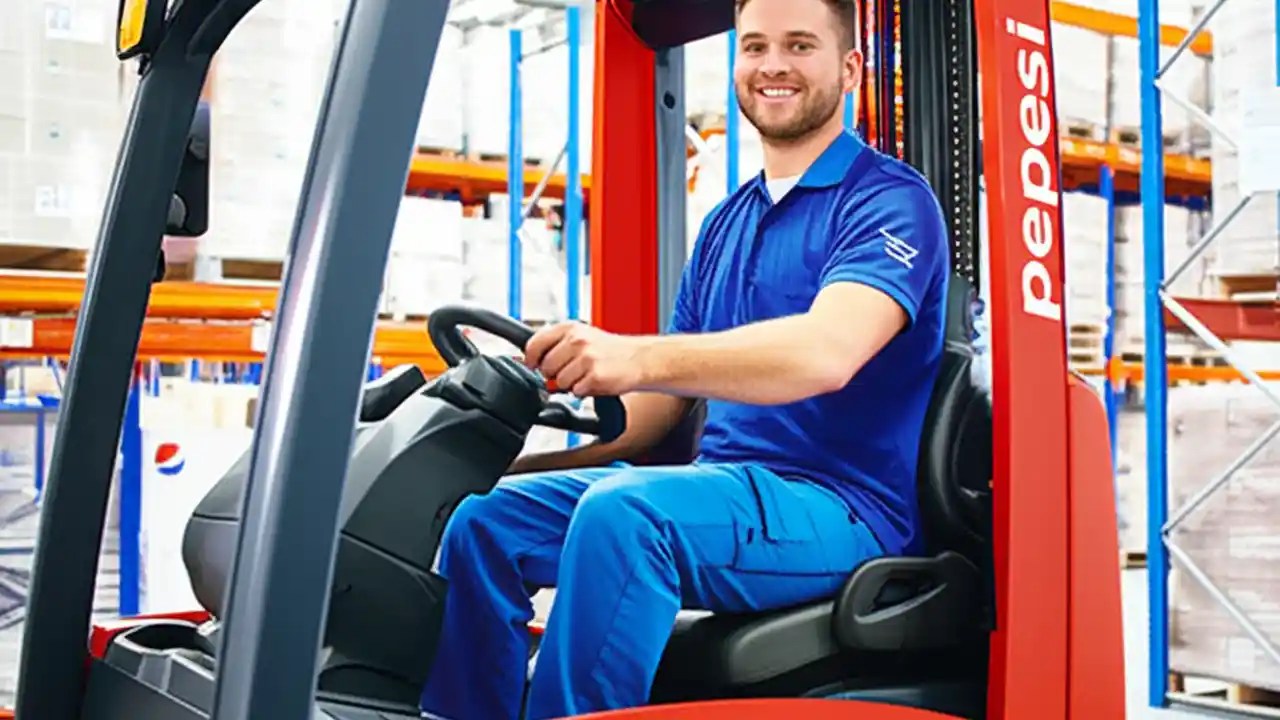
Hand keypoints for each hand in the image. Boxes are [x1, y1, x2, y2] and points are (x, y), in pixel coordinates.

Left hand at [523, 322, 644, 396]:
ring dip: (571, 384)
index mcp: (570, 328)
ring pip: (559, 382)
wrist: (639, 359)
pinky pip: (576, 391)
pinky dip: (583, 391)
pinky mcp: (595, 376)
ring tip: (585, 375)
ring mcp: (586, 358)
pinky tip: (594, 381)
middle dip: (554, 374)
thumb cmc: (609, 350)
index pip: (534, 343)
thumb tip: (530, 358)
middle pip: (545, 367)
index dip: (531, 358)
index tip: (533, 365)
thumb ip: (555, 343)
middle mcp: (577, 340)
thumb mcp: (581, 336)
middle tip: (571, 370)